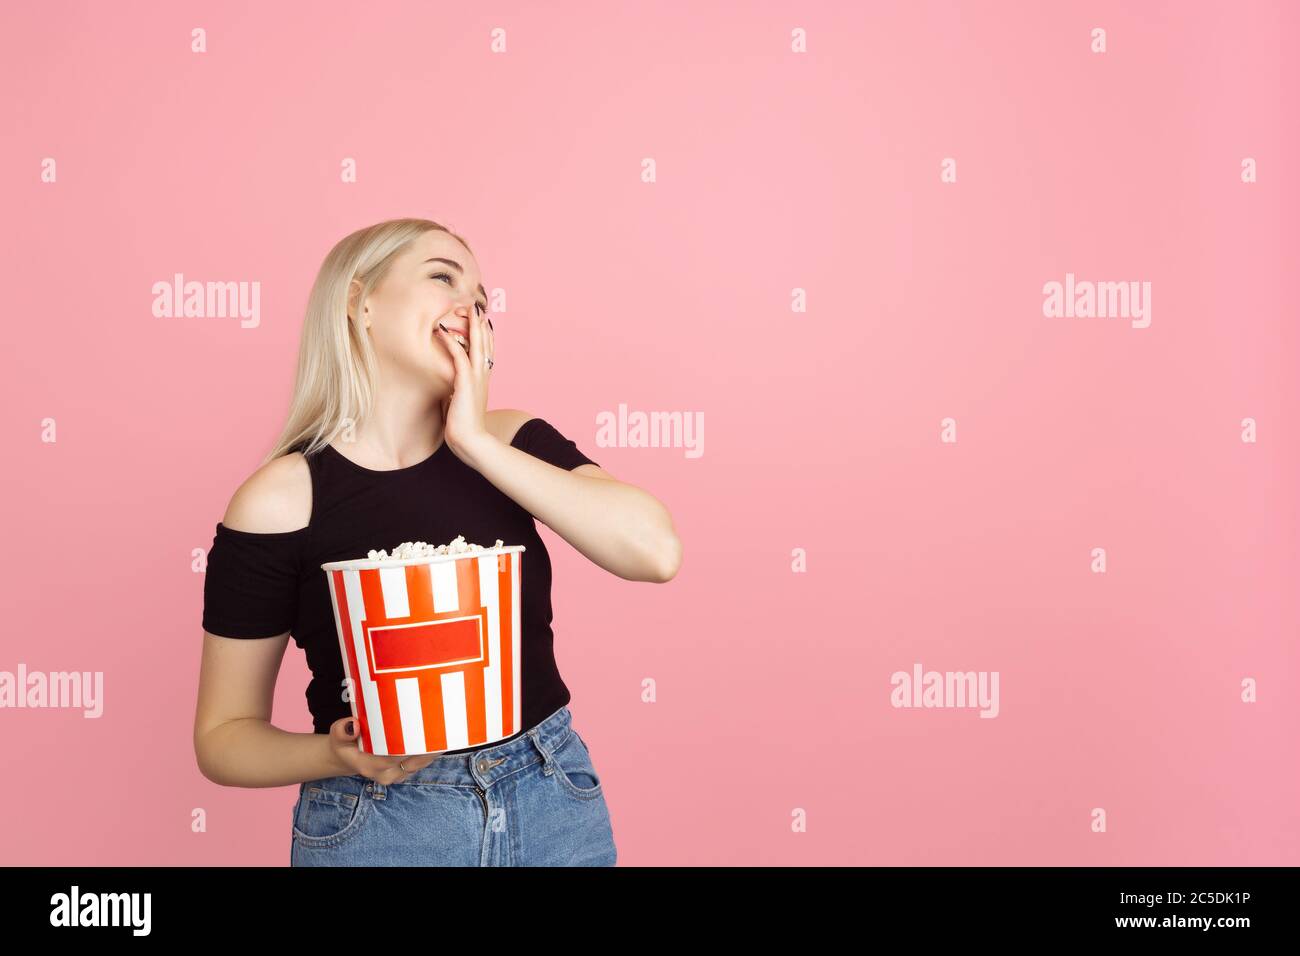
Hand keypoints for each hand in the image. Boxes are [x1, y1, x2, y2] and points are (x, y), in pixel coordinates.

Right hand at [327, 716, 437, 783]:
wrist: (348, 758)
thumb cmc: (345, 743)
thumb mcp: (337, 735)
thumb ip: (342, 730)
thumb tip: (353, 725)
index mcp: (370, 766)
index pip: (396, 755)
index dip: (412, 743)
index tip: (425, 726)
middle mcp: (386, 774)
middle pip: (415, 759)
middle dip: (429, 744)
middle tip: (442, 723)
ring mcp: (397, 776)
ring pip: (422, 763)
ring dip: (433, 747)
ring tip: (446, 727)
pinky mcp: (405, 774)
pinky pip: (423, 763)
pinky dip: (431, 751)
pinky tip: (440, 736)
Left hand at [436, 309, 493, 462]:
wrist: (472, 441)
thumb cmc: (463, 427)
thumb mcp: (459, 404)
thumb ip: (456, 393)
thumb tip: (447, 390)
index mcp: (482, 380)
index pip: (485, 352)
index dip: (484, 335)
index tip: (480, 321)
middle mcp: (483, 376)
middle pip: (485, 343)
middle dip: (481, 324)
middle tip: (477, 307)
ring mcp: (476, 378)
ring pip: (476, 345)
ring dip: (471, 326)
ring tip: (466, 309)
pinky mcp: (466, 383)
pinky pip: (458, 356)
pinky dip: (450, 342)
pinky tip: (442, 330)